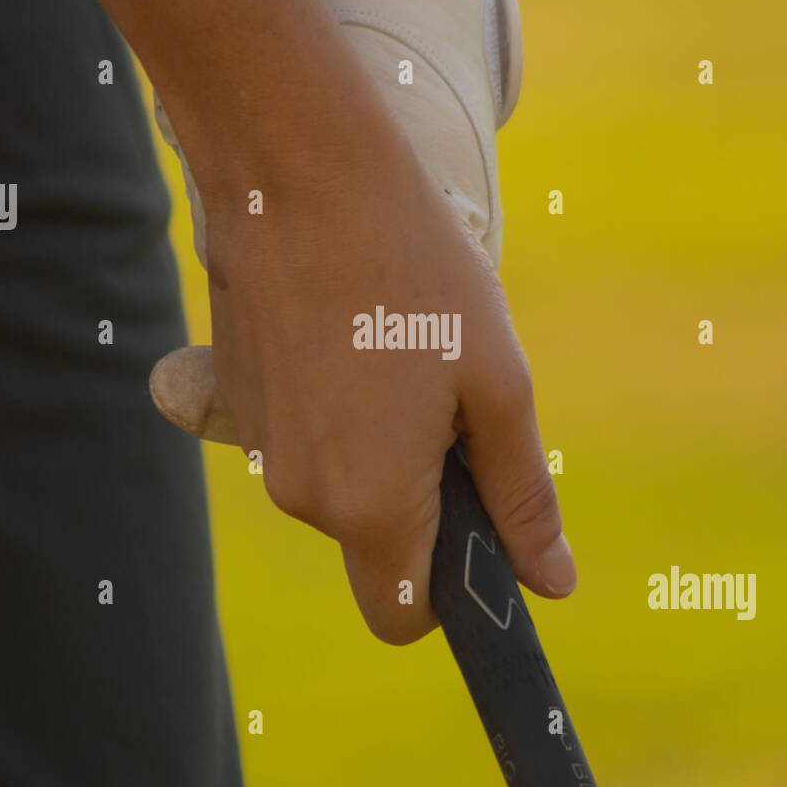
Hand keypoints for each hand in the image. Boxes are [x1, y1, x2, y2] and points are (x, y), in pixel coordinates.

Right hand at [165, 107, 574, 644]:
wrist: (296, 171)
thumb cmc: (414, 272)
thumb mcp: (496, 385)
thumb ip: (521, 497)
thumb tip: (548, 583)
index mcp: (370, 504)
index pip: (404, 615)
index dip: (448, 593)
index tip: (480, 527)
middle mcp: (301, 496)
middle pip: (375, 547)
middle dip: (423, 501)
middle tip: (454, 404)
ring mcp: (260, 449)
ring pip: (341, 489)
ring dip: (381, 448)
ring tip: (402, 350)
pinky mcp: (238, 403)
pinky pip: (304, 442)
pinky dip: (337, 412)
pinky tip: (356, 333)